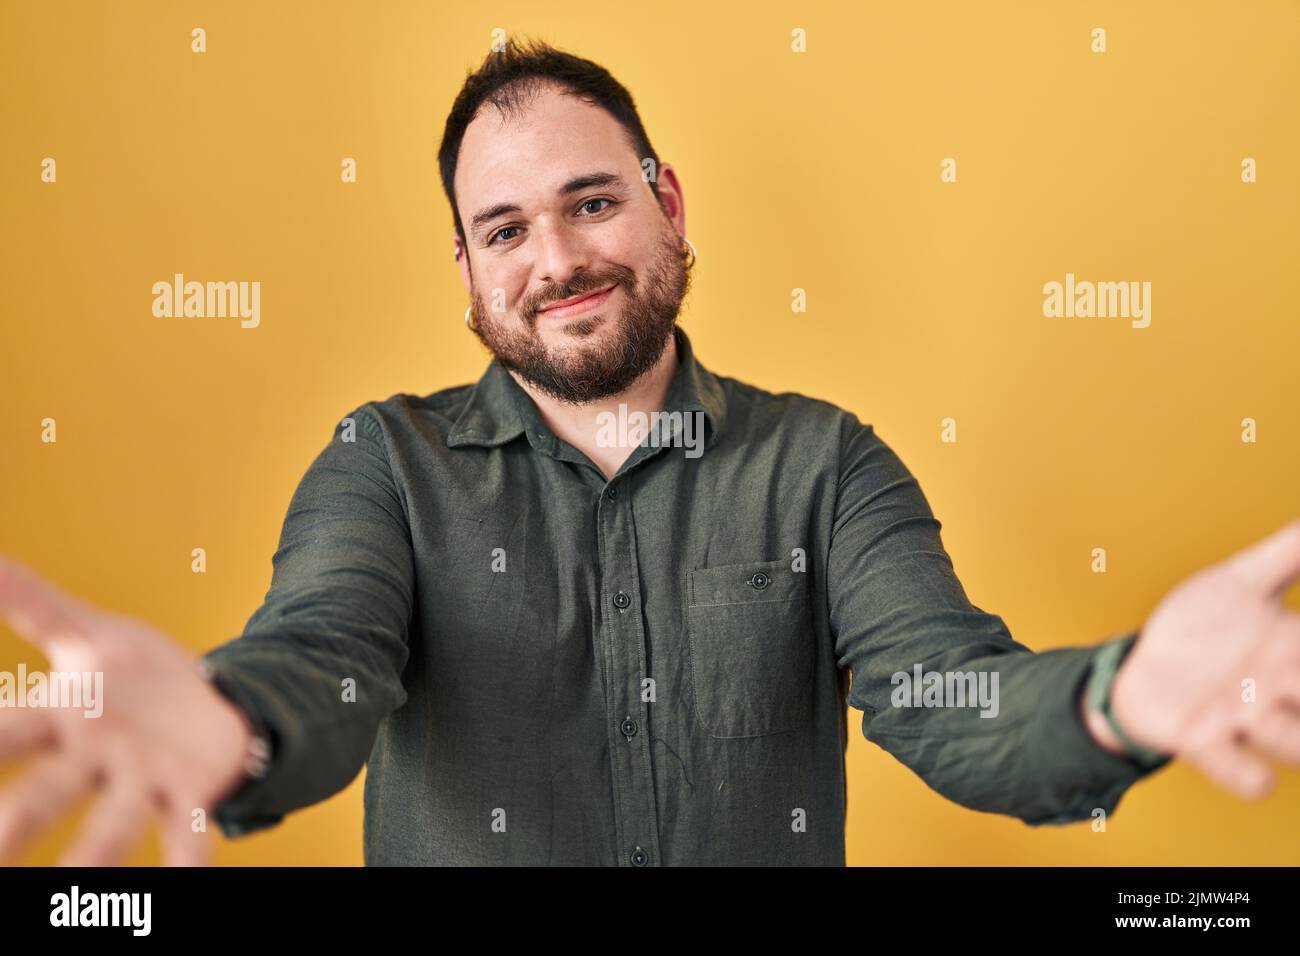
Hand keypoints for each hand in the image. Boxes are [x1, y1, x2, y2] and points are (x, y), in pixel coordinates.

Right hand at [0, 555, 254, 864]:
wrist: (217, 702)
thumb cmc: (139, 679)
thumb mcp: (89, 634)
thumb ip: (34, 605)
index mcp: (60, 718)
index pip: (0, 732)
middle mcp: (92, 761)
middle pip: (44, 793)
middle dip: (11, 822)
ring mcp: (141, 783)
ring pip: (111, 823)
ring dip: (92, 854)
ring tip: (77, 883)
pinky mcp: (191, 795)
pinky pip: (188, 835)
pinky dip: (188, 861)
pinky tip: (188, 883)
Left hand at [1102, 518, 1299, 797]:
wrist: (1140, 675)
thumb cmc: (1201, 631)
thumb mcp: (1238, 584)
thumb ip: (1287, 554)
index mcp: (1294, 646)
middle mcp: (1280, 689)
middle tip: (1291, 682)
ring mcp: (1245, 721)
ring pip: (1297, 744)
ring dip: (1295, 737)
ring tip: (1261, 714)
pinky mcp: (1204, 743)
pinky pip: (1241, 775)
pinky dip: (1246, 774)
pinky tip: (1240, 756)